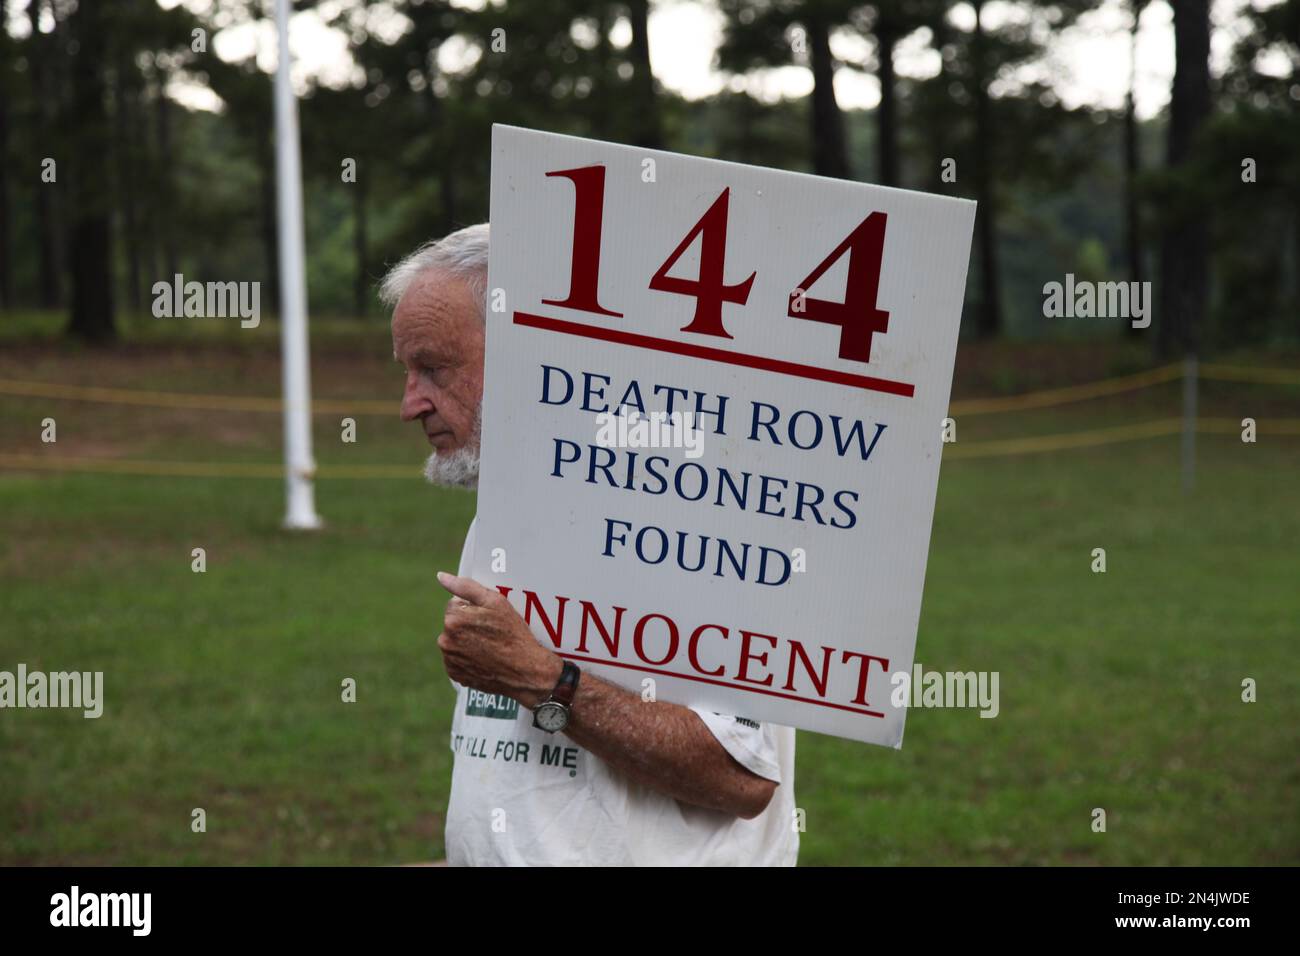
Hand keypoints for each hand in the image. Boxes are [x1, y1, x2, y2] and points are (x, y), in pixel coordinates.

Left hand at [435, 571, 561, 708]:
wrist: (524, 671)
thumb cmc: (512, 634)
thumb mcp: (495, 602)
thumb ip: (465, 587)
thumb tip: (441, 576)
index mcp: (453, 619)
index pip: (456, 603)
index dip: (475, 608)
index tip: (489, 618)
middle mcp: (446, 640)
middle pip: (454, 622)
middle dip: (469, 624)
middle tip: (492, 632)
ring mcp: (449, 659)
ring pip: (455, 640)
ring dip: (467, 640)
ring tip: (490, 646)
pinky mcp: (455, 674)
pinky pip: (457, 659)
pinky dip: (467, 657)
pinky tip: (485, 658)